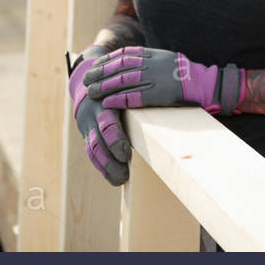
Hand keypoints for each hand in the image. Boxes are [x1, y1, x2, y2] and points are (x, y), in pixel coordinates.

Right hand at [69, 45, 130, 185]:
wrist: (89, 84)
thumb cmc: (119, 86)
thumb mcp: (126, 86)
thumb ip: (143, 95)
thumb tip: (178, 99)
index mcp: (105, 102)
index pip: (107, 125)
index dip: (115, 141)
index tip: (126, 155)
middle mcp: (92, 117)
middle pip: (97, 143)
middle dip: (110, 160)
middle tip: (125, 174)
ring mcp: (86, 128)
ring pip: (93, 151)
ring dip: (106, 167)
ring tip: (121, 179)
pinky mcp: (86, 136)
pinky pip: (91, 155)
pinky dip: (102, 167)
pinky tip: (114, 179)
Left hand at [83, 45, 244, 114]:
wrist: (201, 83)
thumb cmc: (183, 72)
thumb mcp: (165, 57)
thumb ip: (148, 58)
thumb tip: (130, 60)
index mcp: (152, 54)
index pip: (123, 55)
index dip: (107, 60)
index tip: (95, 64)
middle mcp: (150, 65)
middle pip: (118, 67)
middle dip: (100, 73)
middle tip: (86, 79)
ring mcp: (152, 79)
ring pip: (122, 82)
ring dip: (104, 87)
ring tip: (90, 93)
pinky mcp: (156, 95)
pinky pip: (132, 97)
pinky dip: (118, 99)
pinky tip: (107, 103)